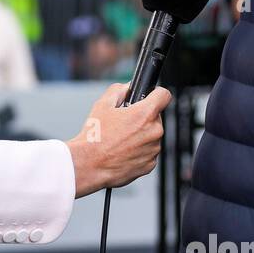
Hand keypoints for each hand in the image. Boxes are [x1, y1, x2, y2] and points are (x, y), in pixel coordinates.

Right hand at [65, 83, 169, 197]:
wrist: (89, 165)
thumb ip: (119, 90)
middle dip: (143, 118)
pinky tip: (123, 151)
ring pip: (152, 136)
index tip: (151, 96)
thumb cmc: (95, 137)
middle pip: (156, 117)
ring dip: (141, 135)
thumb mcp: (102, 105)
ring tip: (121, 139)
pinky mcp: (150, 164)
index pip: (164, 95)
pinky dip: (139, 151)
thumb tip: (128, 88)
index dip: (156, 94)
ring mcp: (153, 150)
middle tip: (125, 123)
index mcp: (145, 114)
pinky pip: (148, 152)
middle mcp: (153, 132)